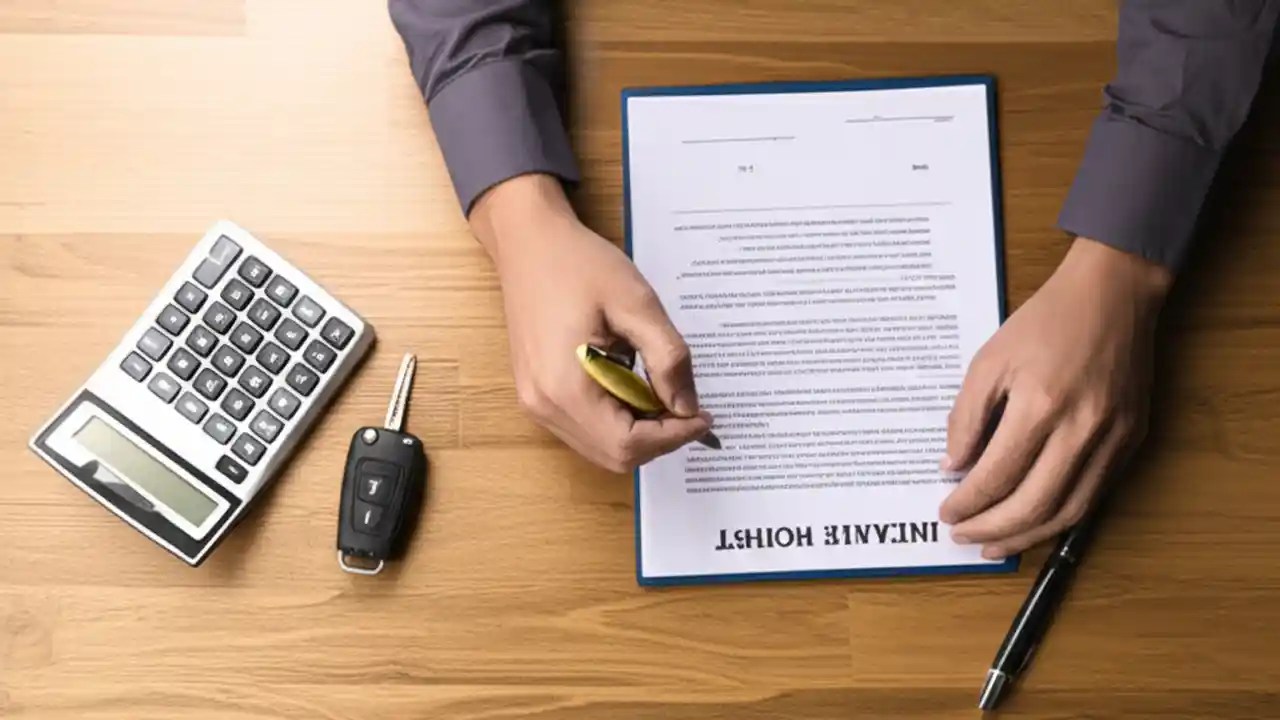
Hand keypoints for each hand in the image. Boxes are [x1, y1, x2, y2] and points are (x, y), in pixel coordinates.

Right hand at [469, 174, 711, 471]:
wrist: (528, 242)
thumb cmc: (577, 264)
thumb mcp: (636, 303)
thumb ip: (668, 357)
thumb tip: (688, 405)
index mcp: (565, 386)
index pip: (627, 444)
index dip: (673, 437)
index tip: (702, 415)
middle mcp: (544, 405)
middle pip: (614, 454)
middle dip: (659, 438)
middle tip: (687, 404)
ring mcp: (536, 403)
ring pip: (600, 447)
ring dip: (640, 431)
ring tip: (662, 391)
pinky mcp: (537, 394)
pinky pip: (585, 428)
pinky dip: (618, 420)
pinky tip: (634, 386)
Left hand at [939, 237, 1172, 558]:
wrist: (1113, 296)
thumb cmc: (1045, 322)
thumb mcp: (989, 360)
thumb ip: (967, 416)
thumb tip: (953, 465)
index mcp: (1040, 405)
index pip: (997, 475)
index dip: (968, 501)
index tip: (946, 512)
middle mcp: (1082, 429)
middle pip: (1033, 504)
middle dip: (992, 529)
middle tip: (962, 536)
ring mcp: (1114, 439)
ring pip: (1069, 511)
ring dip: (1028, 536)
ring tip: (993, 545)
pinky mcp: (1133, 441)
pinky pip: (1093, 495)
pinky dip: (1060, 517)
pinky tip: (1033, 521)